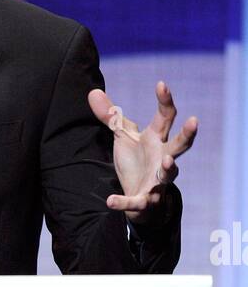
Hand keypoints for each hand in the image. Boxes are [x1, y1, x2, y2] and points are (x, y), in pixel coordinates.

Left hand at [88, 81, 197, 222]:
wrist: (137, 199)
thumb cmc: (135, 162)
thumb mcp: (122, 137)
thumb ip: (110, 116)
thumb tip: (92, 92)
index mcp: (157, 139)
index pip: (166, 116)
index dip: (165, 100)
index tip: (161, 84)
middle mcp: (163, 157)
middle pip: (181, 145)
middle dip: (188, 134)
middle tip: (194, 121)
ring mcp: (157, 179)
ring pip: (170, 174)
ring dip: (170, 167)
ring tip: (168, 162)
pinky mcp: (146, 199)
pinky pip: (138, 201)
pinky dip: (125, 202)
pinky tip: (111, 201)